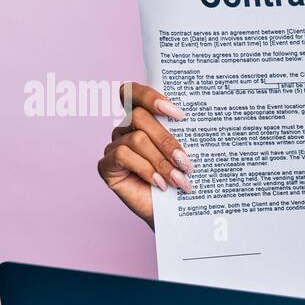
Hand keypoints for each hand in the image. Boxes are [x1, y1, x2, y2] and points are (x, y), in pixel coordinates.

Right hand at [97, 82, 192, 227]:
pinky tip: (160, 184)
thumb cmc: (181, 178)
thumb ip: (181, 133)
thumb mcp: (184, 152)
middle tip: (186, 162)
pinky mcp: (106, 166)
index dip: (151, 96)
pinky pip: (123, 156)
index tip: (179, 115)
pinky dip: (146, 170)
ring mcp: (114, 146)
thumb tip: (197, 120)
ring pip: (136, 139)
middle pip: (139, 117)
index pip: (134, 93)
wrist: (175, 211)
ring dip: (162, 162)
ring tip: (179, 180)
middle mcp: (125, 129)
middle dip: (167, 140)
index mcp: (144, 119)